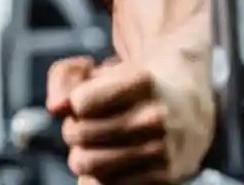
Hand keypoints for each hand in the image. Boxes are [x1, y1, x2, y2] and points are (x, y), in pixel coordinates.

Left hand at [46, 55, 213, 183]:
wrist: (188, 101)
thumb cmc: (133, 84)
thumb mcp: (100, 69)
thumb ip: (64, 78)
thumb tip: (55, 108)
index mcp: (142, 82)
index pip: (80, 103)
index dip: (77, 101)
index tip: (91, 99)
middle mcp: (156, 116)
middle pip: (78, 134)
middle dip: (73, 129)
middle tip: (90, 125)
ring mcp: (163, 149)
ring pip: (88, 165)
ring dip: (84, 154)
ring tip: (100, 144)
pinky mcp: (165, 177)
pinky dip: (101, 176)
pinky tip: (114, 162)